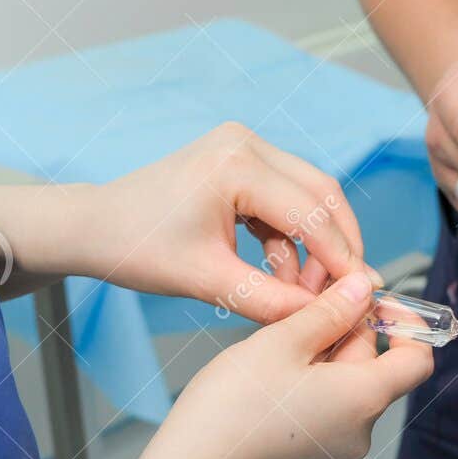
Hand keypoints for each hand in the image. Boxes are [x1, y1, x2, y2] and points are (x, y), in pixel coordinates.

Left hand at [78, 123, 376, 322]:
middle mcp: (245, 143)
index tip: (361, 298)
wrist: (96, 228)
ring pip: (309, 197)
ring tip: (304, 292)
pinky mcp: (241, 160)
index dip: (342, 260)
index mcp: (235, 165)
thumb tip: (324, 315)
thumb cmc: (138, 249)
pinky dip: (291, 238)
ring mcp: (244, 147)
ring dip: (315, 246)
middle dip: (338, 249)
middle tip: (346, 294)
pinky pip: (286, 199)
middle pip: (323, 195)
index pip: (312, 214)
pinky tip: (281, 274)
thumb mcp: (207, 281)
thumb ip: (271, 300)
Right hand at [163, 273, 433, 458]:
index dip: (404, 323)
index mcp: (364, 399)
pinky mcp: (313, 447)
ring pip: (347, 380)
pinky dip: (312, 375)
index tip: (375, 300)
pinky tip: (275, 363)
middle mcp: (360, 427)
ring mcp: (336, 441)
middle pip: (376, 364)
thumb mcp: (284, 340)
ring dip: (325, 349)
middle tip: (308, 301)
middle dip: (349, 328)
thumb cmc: (233, 407)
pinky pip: (328, 401)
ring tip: (283, 333)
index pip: (418, 359)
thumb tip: (364, 288)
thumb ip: (332, 311)